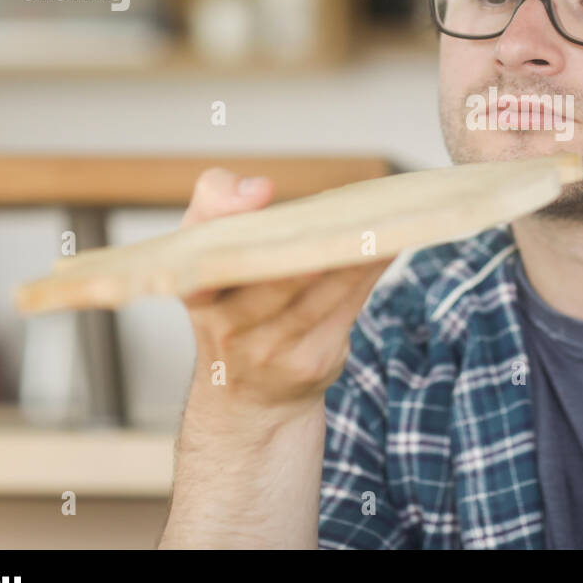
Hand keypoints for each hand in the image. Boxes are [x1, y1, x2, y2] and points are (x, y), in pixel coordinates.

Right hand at [178, 168, 393, 411]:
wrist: (248, 394)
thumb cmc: (232, 298)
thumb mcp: (211, 249)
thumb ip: (220, 202)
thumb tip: (259, 188)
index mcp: (196, 286)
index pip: (201, 249)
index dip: (227, 217)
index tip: (264, 192)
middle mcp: (225, 324)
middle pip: (274, 278)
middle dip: (312, 246)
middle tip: (350, 213)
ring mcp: (267, 350)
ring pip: (317, 298)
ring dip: (353, 262)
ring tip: (381, 227)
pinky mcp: (309, 361)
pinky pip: (343, 312)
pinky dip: (366, 279)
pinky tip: (386, 251)